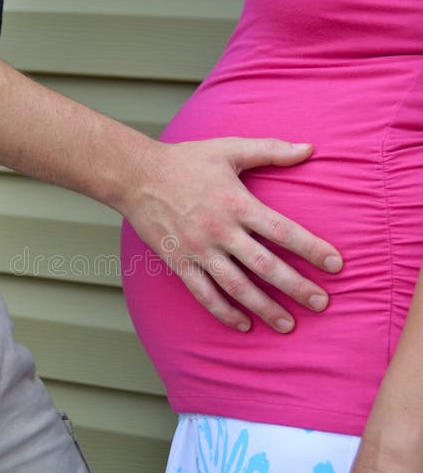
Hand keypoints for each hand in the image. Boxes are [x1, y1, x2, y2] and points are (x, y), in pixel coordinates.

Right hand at [126, 136, 341, 331]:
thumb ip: (271, 150)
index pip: (282, 231)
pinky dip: (223, 312)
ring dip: (264, 307)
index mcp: (236, 202)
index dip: (311, 249)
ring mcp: (198, 250)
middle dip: (295, 287)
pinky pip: (204, 293)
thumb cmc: (186, 160)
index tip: (335, 265)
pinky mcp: (179, 263)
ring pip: (236, 286)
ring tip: (288, 324)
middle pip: (264, 265)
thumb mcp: (230, 148)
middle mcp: (220, 230)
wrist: (136, 176)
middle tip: (321, 304)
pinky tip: (243, 324)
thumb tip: (310, 148)